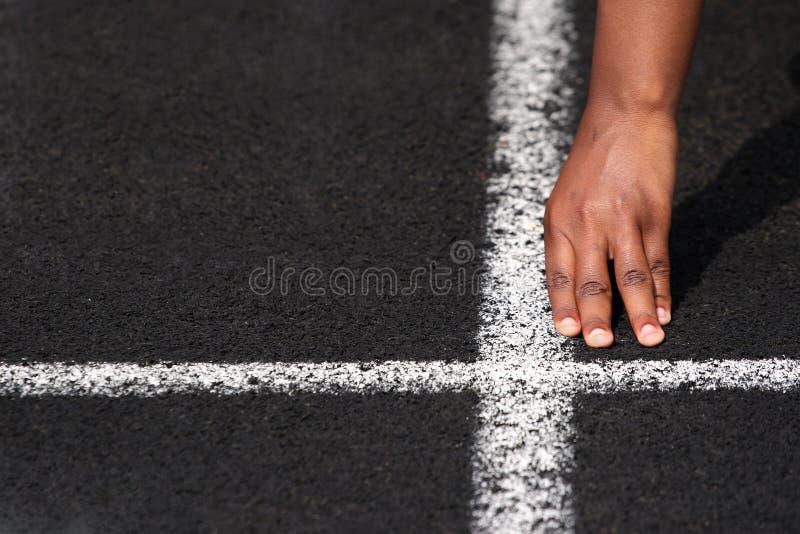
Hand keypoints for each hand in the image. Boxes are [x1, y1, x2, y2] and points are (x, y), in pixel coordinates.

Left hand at [544, 106, 675, 346]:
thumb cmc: (593, 160)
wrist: (625, 116)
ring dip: (640, 311)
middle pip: (590, 278)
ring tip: (647, 339)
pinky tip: (666, 310)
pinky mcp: (654, 213)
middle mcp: (587, 223)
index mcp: (559, 221)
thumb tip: (575, 280)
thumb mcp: (566, 196)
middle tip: (599, 345)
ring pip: (629, 274)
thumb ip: (570, 236)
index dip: (563, 304)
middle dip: (595, 315)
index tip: (567, 331)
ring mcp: (622, 219)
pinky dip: (663, 288)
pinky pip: (657, 258)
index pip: (557, 273)